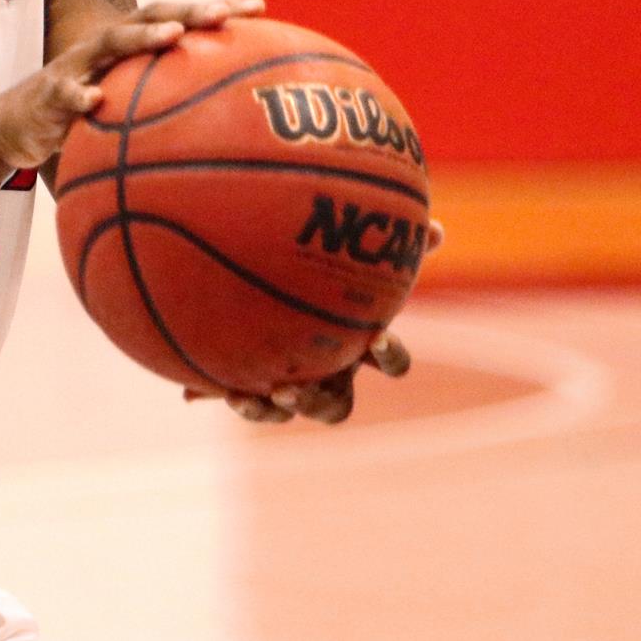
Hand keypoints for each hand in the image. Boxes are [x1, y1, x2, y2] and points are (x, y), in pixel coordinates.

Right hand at [0, 0, 265, 169]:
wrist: (13, 128)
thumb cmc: (81, 116)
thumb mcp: (124, 108)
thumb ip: (164, 108)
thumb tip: (226, 130)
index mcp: (129, 48)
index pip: (179, 18)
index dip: (217, 10)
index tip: (260, 7)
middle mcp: (105, 47)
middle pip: (150, 16)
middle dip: (188, 11)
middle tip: (223, 12)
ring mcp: (76, 65)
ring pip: (110, 42)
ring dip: (142, 36)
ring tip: (173, 36)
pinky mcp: (49, 95)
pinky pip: (65, 93)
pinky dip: (80, 95)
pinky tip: (95, 102)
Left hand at [191, 219, 445, 424]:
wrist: (253, 271)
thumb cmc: (316, 259)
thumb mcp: (344, 249)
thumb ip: (385, 240)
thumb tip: (443, 229)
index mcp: (356, 343)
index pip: (390, 361)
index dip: (390, 357)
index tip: (378, 339)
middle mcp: (327, 370)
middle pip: (335, 406)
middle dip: (319, 402)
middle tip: (297, 387)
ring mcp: (289, 378)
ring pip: (287, 411)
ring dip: (272, 409)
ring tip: (253, 394)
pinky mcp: (250, 378)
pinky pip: (243, 399)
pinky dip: (227, 396)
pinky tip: (197, 392)